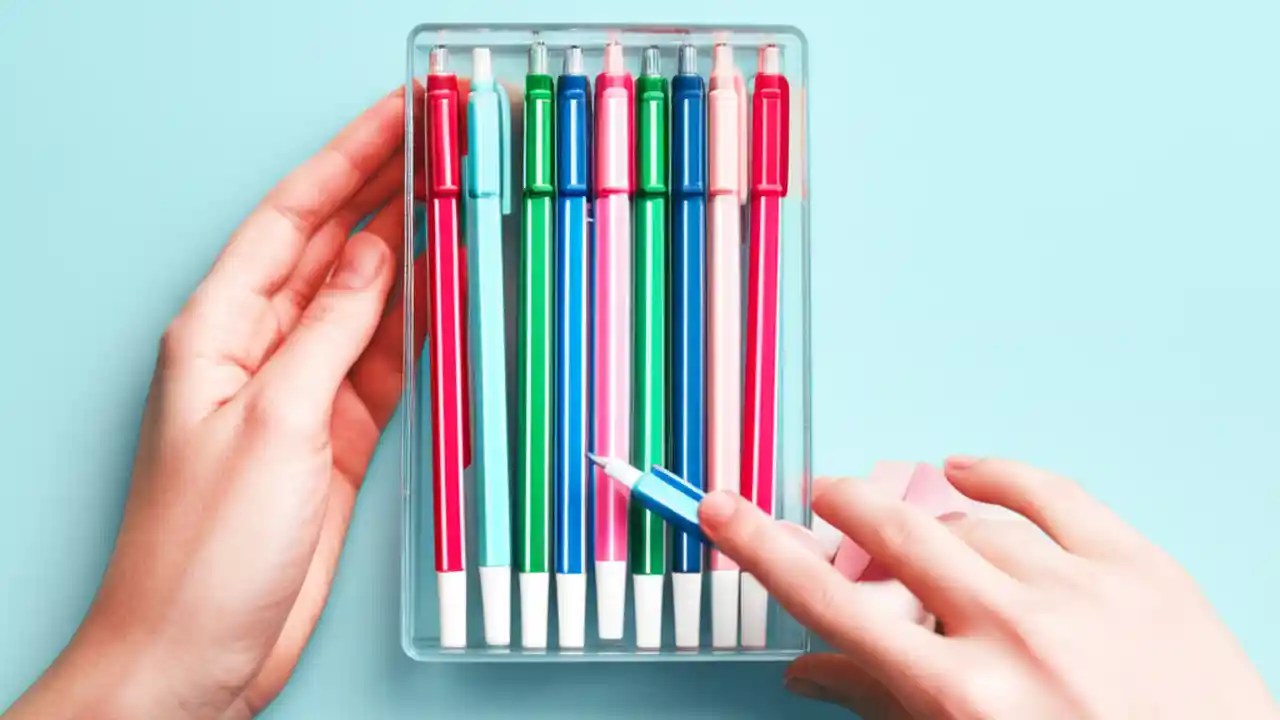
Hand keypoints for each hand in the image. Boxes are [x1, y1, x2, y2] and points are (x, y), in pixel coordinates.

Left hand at [6, 85, 422, 718]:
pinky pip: (386, 364)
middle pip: (332, 248)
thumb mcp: (274, 421)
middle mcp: (258, 348)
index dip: (348, 158)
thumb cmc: (205, 547)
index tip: (401, 116)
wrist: (198, 652)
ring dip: (412, 254)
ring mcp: (300, 392)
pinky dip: (421, 328)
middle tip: (446, 143)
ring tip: (462, 200)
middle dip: (385, 191)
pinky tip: (451, 292)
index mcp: (218, 327)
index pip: (292, 217)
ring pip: (367, 302)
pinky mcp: (335, 437)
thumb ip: (330, 331)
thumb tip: (374, 253)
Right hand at [700, 457, 1278, 718]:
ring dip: (927, 515)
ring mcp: (1081, 592)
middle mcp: (1012, 633)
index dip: (764, 549)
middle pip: (897, 534)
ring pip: (971, 519)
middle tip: (821, 493)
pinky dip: (1001, 475)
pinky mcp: (1140, 569)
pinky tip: (967, 470)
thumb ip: (880, 708)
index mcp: (959, 696)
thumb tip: (808, 675)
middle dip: (845, 505)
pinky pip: (1054, 494)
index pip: (832, 603)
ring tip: (913, 524)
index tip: (724, 510)